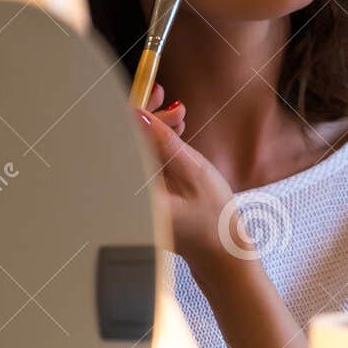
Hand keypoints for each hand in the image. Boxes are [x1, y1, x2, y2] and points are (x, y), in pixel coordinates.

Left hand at [135, 88, 238, 273]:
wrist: (222, 253)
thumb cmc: (214, 221)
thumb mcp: (194, 172)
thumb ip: (165, 142)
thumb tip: (138, 115)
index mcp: (138, 195)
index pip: (124, 144)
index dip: (135, 113)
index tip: (152, 94)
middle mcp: (130, 199)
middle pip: (127, 147)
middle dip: (148, 121)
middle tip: (172, 104)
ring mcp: (135, 201)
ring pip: (137, 155)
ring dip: (155, 133)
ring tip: (180, 119)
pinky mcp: (142, 201)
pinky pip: (143, 167)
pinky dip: (157, 150)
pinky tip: (174, 137)